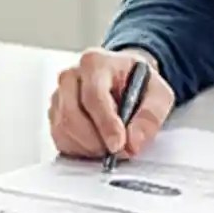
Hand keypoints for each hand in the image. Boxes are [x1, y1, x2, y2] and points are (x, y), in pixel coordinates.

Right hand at [48, 47, 174, 160]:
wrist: (124, 78)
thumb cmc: (139, 82)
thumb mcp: (158, 94)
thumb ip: (150, 116)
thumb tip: (134, 141)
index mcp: (96, 62)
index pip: (94, 96)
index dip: (105, 124)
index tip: (117, 144)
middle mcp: (71, 75)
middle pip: (72, 115)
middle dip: (96, 140)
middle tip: (117, 150)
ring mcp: (59, 94)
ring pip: (63, 129)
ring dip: (88, 147)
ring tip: (109, 145)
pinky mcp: (54, 113)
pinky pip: (59, 138)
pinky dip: (78, 149)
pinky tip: (96, 144)